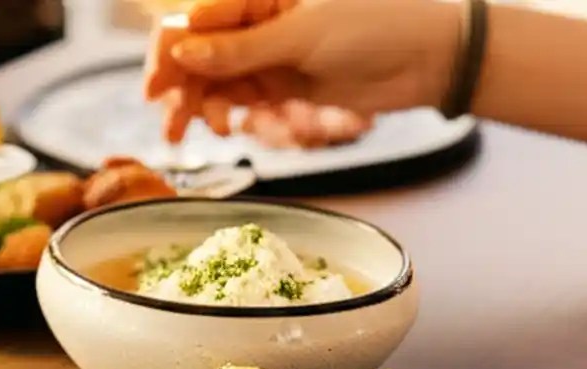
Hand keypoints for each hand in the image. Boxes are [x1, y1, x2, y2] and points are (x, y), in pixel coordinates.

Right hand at [145, 0, 460, 142]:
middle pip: (198, 50)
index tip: (154, 87)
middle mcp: (258, 17)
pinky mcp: (281, 80)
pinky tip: (223, 126)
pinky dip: (225, 111)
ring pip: (214, 77)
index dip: (169, 52)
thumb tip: (185, 52)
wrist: (432, 56)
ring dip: (199, 105)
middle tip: (169, 121)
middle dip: (179, 84)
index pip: (196, 18)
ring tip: (194, 133)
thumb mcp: (303, 35)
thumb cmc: (378, 23)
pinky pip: (238, 95)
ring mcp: (268, 50)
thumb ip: (241, 48)